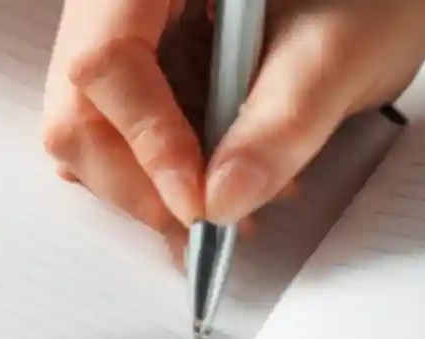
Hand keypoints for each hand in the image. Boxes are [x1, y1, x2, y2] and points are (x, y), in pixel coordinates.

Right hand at [42, 0, 424, 234]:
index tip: (197, 204)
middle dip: (139, 178)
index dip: (145, 139)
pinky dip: (168, 165)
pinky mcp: (146, 55)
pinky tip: (224, 178)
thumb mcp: (342, 49)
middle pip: (83, 102)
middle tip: (203, 226)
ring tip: (229, 206)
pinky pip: (125, 123)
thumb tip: (219, 202)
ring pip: (95, 123)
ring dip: (154, 181)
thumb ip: (280, 124)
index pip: (107, 58)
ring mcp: (127, 25)